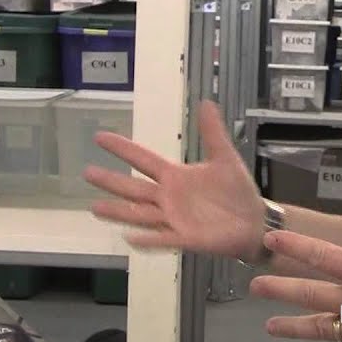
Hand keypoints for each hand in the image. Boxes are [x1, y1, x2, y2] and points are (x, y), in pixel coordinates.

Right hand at [84, 100, 265, 261]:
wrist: (255, 221)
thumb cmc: (237, 192)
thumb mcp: (224, 158)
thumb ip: (212, 132)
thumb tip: (206, 102)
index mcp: (175, 177)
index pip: (142, 159)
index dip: (122, 148)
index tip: (99, 137)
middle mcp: (169, 198)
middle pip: (134, 188)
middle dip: (111, 181)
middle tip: (86, 172)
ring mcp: (175, 219)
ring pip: (140, 215)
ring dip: (119, 212)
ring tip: (95, 208)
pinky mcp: (187, 238)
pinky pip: (163, 239)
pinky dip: (148, 239)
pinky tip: (129, 237)